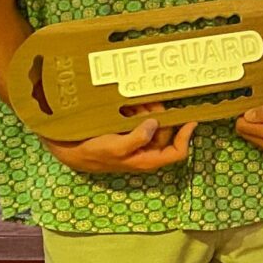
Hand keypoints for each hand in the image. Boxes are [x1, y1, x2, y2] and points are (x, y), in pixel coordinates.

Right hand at [43, 118, 196, 174]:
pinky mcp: (130, 133)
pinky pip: (141, 119)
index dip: (186, 137)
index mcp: (147, 159)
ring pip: (154, 122)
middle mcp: (147, 151)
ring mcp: (139, 142)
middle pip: (165, 130)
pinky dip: (138, 110)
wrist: (71, 149)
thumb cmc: (94, 152)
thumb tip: (154, 123)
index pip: (177, 152)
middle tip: (147, 102)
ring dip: (147, 110)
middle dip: (159, 115)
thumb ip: (137, 139)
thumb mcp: (115, 148)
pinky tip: (128, 105)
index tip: (191, 120)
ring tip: (133, 103)